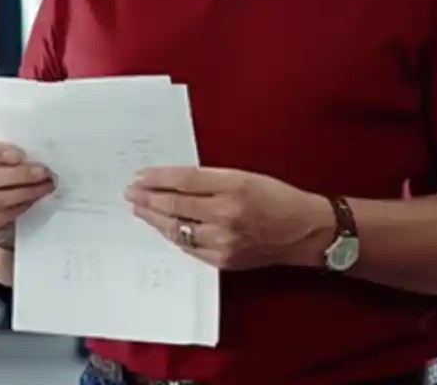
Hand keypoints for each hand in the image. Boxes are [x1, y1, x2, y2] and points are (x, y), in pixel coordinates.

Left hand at [124, 166, 332, 270]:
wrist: (306, 232)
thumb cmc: (276, 198)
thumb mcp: (243, 176)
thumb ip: (209, 179)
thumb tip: (172, 181)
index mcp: (233, 187)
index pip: (183, 180)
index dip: (157, 178)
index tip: (139, 176)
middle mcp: (227, 214)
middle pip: (174, 206)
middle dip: (147, 198)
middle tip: (130, 193)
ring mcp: (225, 241)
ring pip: (177, 230)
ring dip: (154, 219)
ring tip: (139, 209)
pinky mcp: (224, 260)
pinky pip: (189, 247)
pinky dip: (173, 236)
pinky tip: (163, 227)